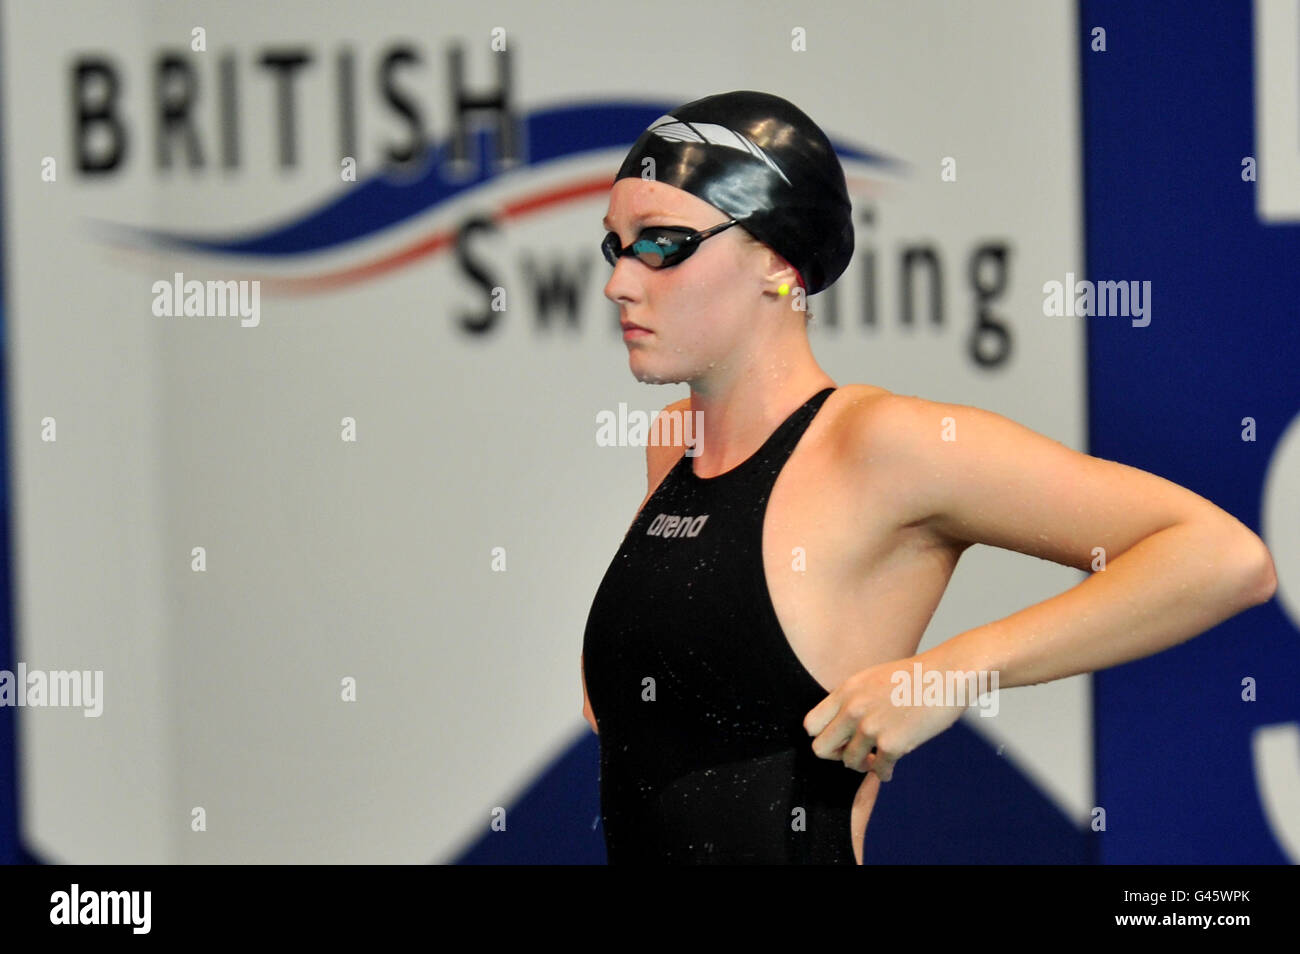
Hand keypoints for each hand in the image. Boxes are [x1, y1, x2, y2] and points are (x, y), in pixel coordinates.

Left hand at [803, 657, 969, 780]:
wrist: (947, 676)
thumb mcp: (872, 678)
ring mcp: (871, 727)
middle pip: (821, 749)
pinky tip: (891, 767)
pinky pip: (879, 771)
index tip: (838, 739)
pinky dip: (885, 773)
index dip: (823, 735)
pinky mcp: (893, 744)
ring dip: (863, 765)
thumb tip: (840, 725)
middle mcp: (853, 709)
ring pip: (849, 763)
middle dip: (837, 755)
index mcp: (846, 691)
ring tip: (876, 759)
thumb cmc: (914, 677)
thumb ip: (852, 699)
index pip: (811, 724)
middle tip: (854, 753)